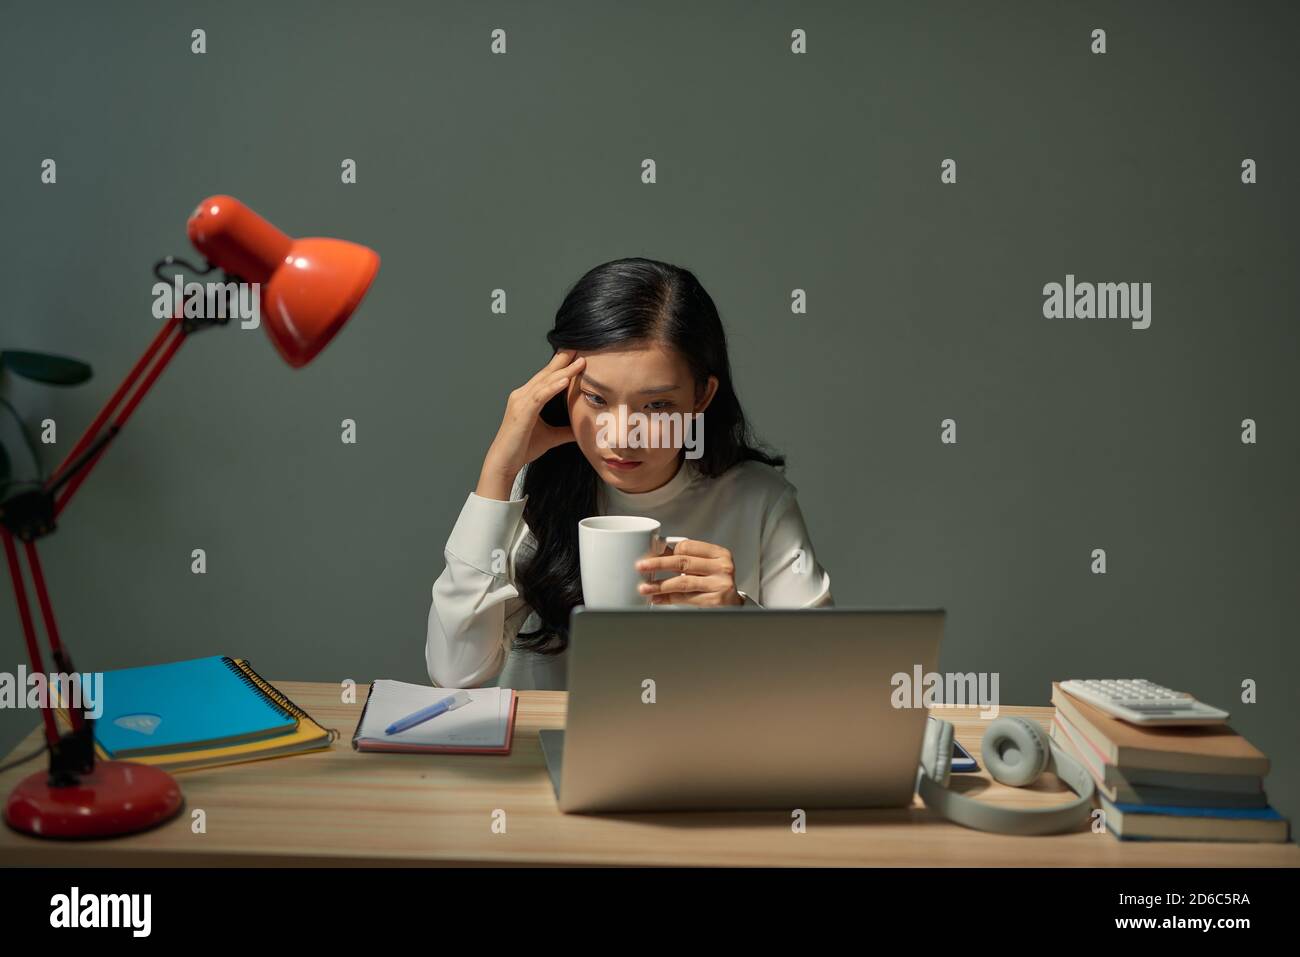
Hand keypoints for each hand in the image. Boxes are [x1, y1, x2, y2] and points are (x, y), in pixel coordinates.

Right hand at [477, 350, 585, 499]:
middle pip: (546, 374)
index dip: (562, 365)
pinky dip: (552, 387)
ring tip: (579, 360)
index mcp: (527, 398)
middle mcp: (522, 395)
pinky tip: (565, 380)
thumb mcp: (551, 437)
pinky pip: (539, 396)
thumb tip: (581, 430)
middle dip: (563, 360)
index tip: (577, 354)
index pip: (547, 377)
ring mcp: (520, 402)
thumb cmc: (522, 448)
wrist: (504, 462)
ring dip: (563, 371)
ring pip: (544, 382)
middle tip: (579, 346)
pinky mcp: (521, 412)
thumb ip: (565, 431)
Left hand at [635, 539, 743, 605]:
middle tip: (641, 566)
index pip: (687, 546)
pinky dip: (668, 599)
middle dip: (658, 564)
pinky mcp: (716, 601)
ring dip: (660, 585)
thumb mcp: (706, 566)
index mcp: (719, 553)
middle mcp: (722, 567)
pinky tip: (657, 598)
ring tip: (644, 587)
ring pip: (683, 582)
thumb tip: (655, 554)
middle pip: (683, 562)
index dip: (667, 551)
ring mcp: (721, 584)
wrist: (734, 606)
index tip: (650, 555)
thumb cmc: (716, 583)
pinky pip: (686, 599)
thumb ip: (686, 559)